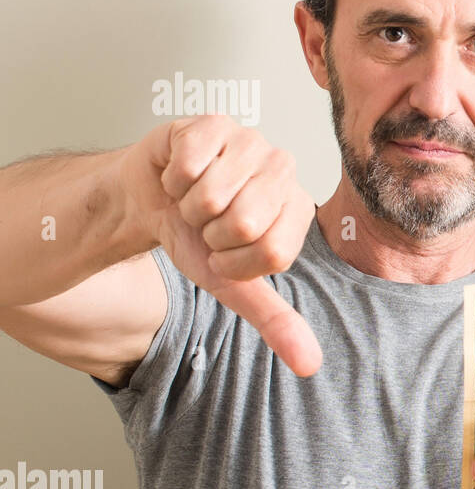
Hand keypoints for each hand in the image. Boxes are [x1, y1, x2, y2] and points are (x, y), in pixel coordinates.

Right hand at [122, 114, 321, 376]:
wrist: (151, 201)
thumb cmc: (198, 239)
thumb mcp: (235, 287)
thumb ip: (276, 321)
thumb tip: (310, 365)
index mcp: (298, 207)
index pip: (272, 252)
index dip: (234, 262)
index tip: (224, 253)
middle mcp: (284, 168)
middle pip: (246, 222)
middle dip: (210, 234)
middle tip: (206, 224)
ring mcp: (251, 140)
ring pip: (214, 195)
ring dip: (189, 207)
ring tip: (192, 200)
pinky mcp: (212, 123)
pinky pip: (188, 165)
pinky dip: (172, 179)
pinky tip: (179, 175)